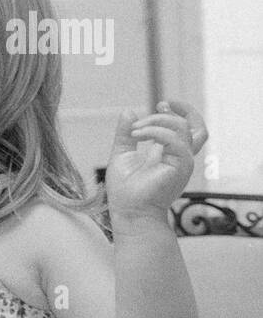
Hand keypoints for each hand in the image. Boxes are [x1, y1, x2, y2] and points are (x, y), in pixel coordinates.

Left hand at [106, 101, 203, 227]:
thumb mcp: (122, 154)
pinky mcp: (181, 166)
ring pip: (183, 128)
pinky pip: (176, 140)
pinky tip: (136, 135)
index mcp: (169, 154)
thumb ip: (125, 135)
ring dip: (157, 122)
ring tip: (135, 130)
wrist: (129, 212)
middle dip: (181, 110)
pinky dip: (155, 132)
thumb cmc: (126, 190)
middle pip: (196, 126)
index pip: (187, 129)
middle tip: (159, 105)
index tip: (160, 105)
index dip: (179, 113)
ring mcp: (183, 161)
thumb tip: (128, 111)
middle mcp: (180, 157)